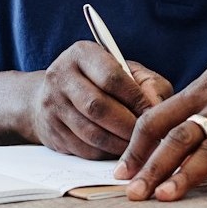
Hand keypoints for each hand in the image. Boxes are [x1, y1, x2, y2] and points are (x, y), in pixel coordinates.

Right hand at [27, 42, 171, 158]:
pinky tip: (119, 152)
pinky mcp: (51, 130)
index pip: (111, 78)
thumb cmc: (102, 81)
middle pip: (98, 107)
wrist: (56, 94)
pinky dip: (105, 154)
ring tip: (138, 147)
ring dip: (119, 144)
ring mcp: (51, 104)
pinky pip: (83, 149)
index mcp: (82, 53)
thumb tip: (156, 109)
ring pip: (90, 132)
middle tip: (148, 136)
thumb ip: (148, 84)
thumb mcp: (127, 71)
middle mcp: (61, 75)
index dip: (136, 99)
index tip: (154, 114)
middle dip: (128, 126)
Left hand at [116, 21, 206, 201]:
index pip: (158, 119)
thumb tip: (165, 127)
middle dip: (153, 167)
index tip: (123, 172)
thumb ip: (195, 100)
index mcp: (202, 90)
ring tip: (167, 196)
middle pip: (179, 137)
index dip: (137, 147)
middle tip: (135, 193)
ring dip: (187, 175)